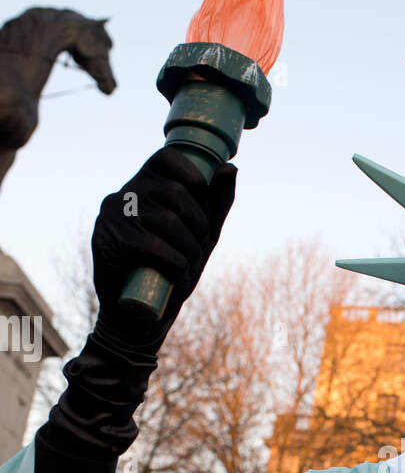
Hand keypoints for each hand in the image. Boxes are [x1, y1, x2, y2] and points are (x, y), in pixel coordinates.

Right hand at [91, 146, 236, 342]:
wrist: (138, 314)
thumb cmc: (170, 270)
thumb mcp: (200, 235)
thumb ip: (215, 204)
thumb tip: (230, 169)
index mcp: (144, 183)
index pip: (168, 158)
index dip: (195, 180)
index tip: (203, 209)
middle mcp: (124, 193)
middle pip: (175, 193)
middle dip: (199, 225)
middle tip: (198, 250)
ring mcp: (111, 215)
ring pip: (168, 221)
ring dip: (190, 250)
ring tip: (189, 267)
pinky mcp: (106, 241)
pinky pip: (152, 245)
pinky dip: (176, 265)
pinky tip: (178, 277)